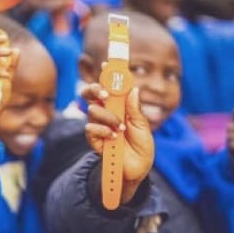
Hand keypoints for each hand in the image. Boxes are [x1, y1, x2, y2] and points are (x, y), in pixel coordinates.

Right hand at [81, 79, 154, 203]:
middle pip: (91, 93)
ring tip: (120, 128)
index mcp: (119, 105)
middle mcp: (107, 112)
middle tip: (105, 94)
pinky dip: (102, 130)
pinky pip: (90, 127)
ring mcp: (99, 125)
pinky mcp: (94, 139)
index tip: (108, 64)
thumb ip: (135, 108)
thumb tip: (133, 88)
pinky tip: (113, 136)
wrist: (138, 168)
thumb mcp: (142, 125)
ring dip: (107, 117)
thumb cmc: (142, 145)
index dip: (108, 74)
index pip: (110, 86)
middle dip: (95, 89)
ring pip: (92, 109)